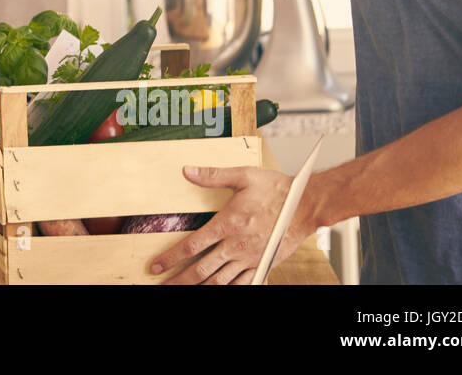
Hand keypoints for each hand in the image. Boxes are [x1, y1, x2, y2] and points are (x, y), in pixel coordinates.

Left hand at [150, 164, 306, 283]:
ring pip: (220, 280)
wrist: (306, 205)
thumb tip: (188, 171)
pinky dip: (228, 289)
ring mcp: (250, 257)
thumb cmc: (277, 190)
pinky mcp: (263, 264)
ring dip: (200, 287)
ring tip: (184, 291)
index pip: (192, 246)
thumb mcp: (243, 176)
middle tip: (163, 285)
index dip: (171, 258)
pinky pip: (243, 283)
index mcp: (227, 224)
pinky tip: (218, 291)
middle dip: (179, 279)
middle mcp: (236, 245)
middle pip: (201, 269)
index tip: (156, 266)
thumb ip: (213, 175)